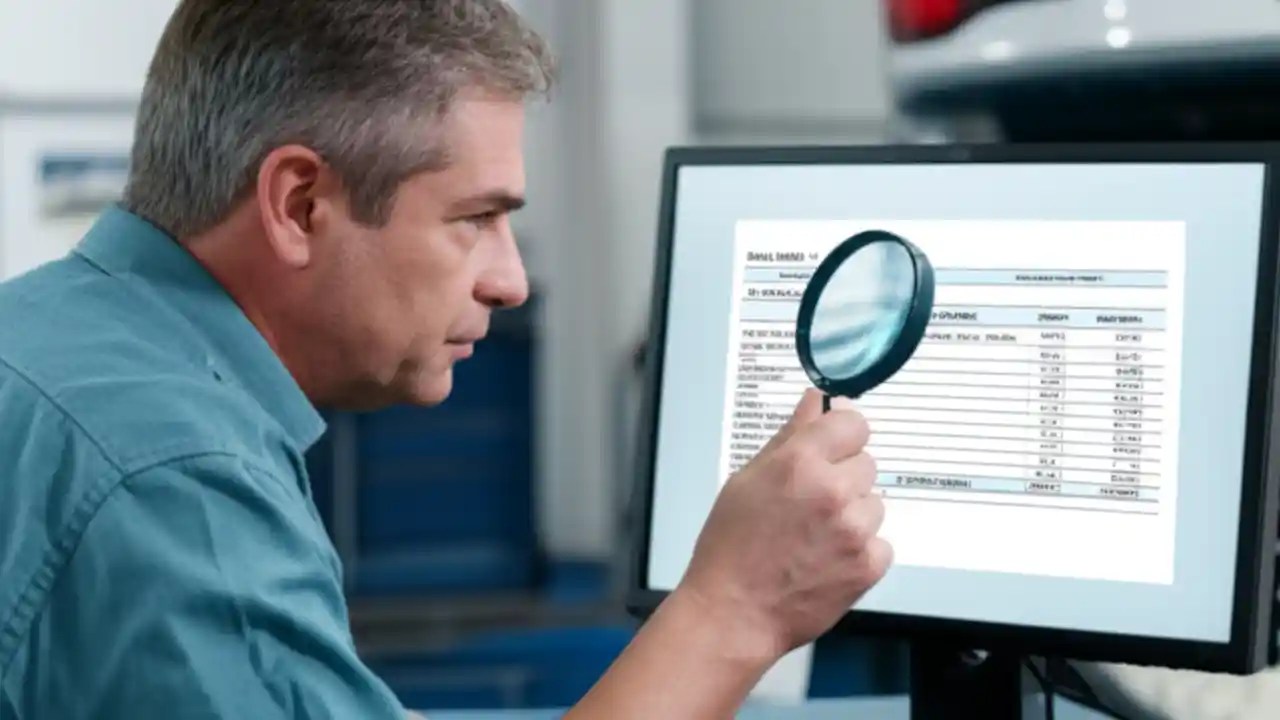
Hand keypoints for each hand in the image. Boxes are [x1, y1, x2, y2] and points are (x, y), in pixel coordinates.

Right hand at [675, 388, 891, 661]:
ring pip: (874, 503)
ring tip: (815, 536)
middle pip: (866, 463)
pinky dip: (860, 550)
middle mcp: (832, 490)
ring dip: (853, 514)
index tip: (833, 448)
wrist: (734, 612)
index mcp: (799, 462)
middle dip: (843, 478)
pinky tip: (827, 559)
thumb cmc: (731, 547)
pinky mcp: (868, 565)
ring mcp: (854, 529)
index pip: (853, 423)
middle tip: (810, 504)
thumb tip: (816, 400)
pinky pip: (881, 542)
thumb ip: (790, 436)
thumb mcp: (748, 479)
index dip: (842, 436)